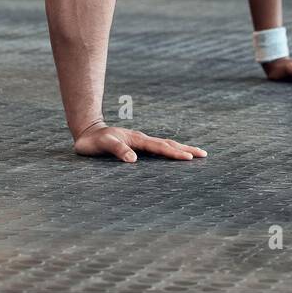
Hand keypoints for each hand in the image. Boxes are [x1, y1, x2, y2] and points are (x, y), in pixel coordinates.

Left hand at [73, 123, 207, 162]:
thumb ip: (117, 151)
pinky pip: (158, 148)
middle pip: (168, 144)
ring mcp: (140, 142)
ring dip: (180, 149)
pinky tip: (174, 155)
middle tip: (204, 154)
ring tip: (196, 154)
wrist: (88, 132)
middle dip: (186, 149)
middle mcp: (142, 140)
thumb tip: (133, 160)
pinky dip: (170, 150)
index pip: (160, 147)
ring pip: (165, 145)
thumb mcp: (104, 145)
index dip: (174, 153)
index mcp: (137, 140)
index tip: (189, 157)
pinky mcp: (137, 146)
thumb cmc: (94, 141)